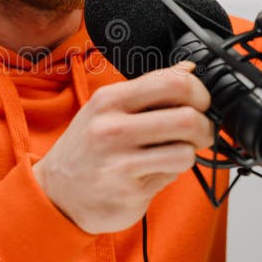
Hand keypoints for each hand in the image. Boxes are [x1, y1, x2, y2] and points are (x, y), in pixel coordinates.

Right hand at [32, 61, 213, 234]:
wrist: (56, 192)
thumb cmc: (86, 147)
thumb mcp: (107, 108)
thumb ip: (148, 89)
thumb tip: (187, 69)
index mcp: (109, 100)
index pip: (172, 82)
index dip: (198, 92)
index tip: (199, 102)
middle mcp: (112, 128)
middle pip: (187, 118)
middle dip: (204, 126)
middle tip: (200, 131)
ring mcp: (120, 162)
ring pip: (186, 151)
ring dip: (190, 152)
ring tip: (175, 152)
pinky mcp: (131, 191)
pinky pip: (172, 176)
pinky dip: (171, 172)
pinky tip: (154, 170)